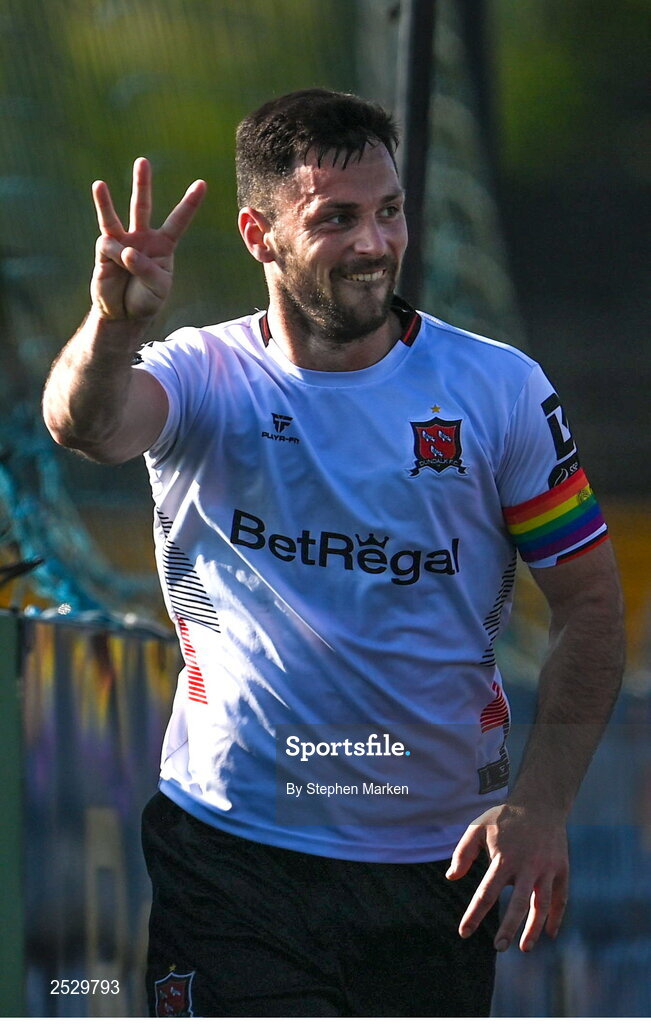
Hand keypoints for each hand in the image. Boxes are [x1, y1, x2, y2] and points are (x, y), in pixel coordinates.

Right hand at [90, 157, 206, 320]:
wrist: (124, 314)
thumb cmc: (146, 300)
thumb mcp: (157, 288)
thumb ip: (145, 268)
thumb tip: (126, 250)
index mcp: (163, 246)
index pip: (178, 221)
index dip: (189, 203)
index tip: (202, 184)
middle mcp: (142, 238)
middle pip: (141, 206)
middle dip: (141, 184)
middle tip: (142, 161)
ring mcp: (121, 242)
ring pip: (113, 216)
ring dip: (105, 201)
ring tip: (98, 184)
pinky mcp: (105, 252)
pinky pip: (109, 247)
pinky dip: (115, 255)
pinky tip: (117, 263)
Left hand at [446, 802, 568, 952]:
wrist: (540, 803)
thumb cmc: (504, 818)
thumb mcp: (478, 827)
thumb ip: (462, 852)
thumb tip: (451, 877)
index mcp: (504, 858)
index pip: (487, 892)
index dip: (474, 914)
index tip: (464, 932)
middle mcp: (527, 866)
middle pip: (518, 904)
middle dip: (509, 929)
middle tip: (499, 948)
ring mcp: (547, 868)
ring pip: (542, 905)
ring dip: (534, 928)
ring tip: (524, 948)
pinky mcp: (561, 869)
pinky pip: (560, 898)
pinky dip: (556, 917)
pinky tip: (550, 933)